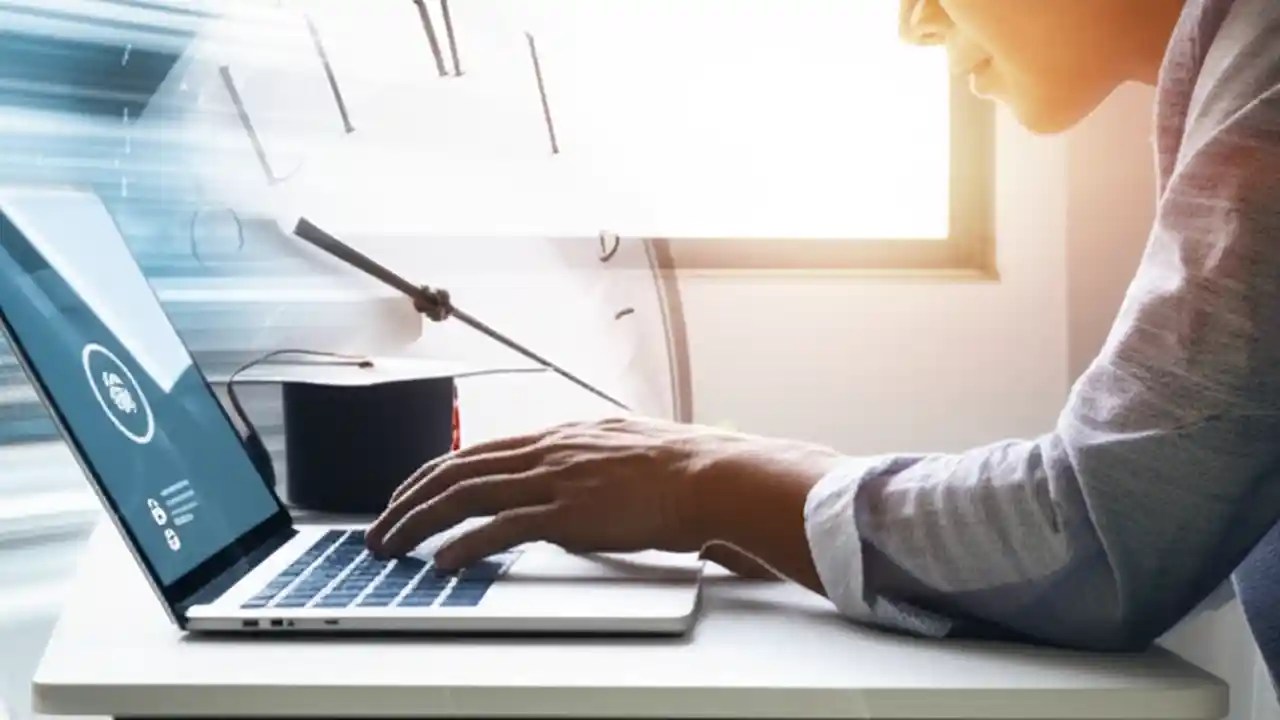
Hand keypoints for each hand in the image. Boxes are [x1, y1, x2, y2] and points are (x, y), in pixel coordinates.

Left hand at [363, 416, 841, 578]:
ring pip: (467, 494)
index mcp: (559, 436)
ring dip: (420, 521)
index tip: (407, 493)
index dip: (433, 473)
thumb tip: (572, 487)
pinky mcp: (568, 513)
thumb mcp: (623, 450)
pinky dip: (465, 545)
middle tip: (380, 527)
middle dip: (408, 500)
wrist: (710, 474)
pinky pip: (502, 528)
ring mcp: (555, 480)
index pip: (478, 451)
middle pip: (458, 469)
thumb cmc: (680, 466)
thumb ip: (588, 465)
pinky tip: (442, 562)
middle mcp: (548, 451)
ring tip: (391, 545)